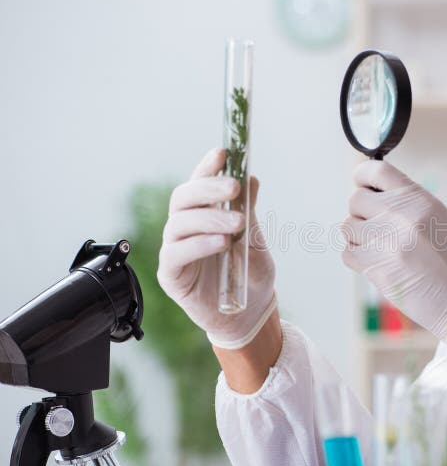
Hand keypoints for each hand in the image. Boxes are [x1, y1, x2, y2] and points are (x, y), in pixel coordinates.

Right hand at [157, 148, 276, 349]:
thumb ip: (248, 211)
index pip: (198, 184)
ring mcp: (174, 250)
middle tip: (234, 187)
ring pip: (179, 223)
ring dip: (210, 218)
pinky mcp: (171, 275)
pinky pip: (177, 254)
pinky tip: (221, 242)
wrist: (249, 313)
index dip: (206, 167)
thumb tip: (252, 178)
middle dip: (208, 188)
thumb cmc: (249, 274)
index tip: (223, 152)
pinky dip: (199, 244)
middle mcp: (184, 228)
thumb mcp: (255, 239)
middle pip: (183, 199)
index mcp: (202, 215)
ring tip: (237, 223)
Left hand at [342, 160, 446, 343]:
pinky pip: (348, 253)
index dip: (363, 176)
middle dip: (362, 214)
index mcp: (418, 199)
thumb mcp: (439, 218)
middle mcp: (400, 215)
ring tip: (382, 248)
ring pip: (348, 227)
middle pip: (356, 200)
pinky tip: (379, 264)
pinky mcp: (376, 267)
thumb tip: (372, 193)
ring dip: (359, 237)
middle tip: (377, 228)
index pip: (377, 171)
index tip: (361, 183)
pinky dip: (358, 259)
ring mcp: (386, 241)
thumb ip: (406, 202)